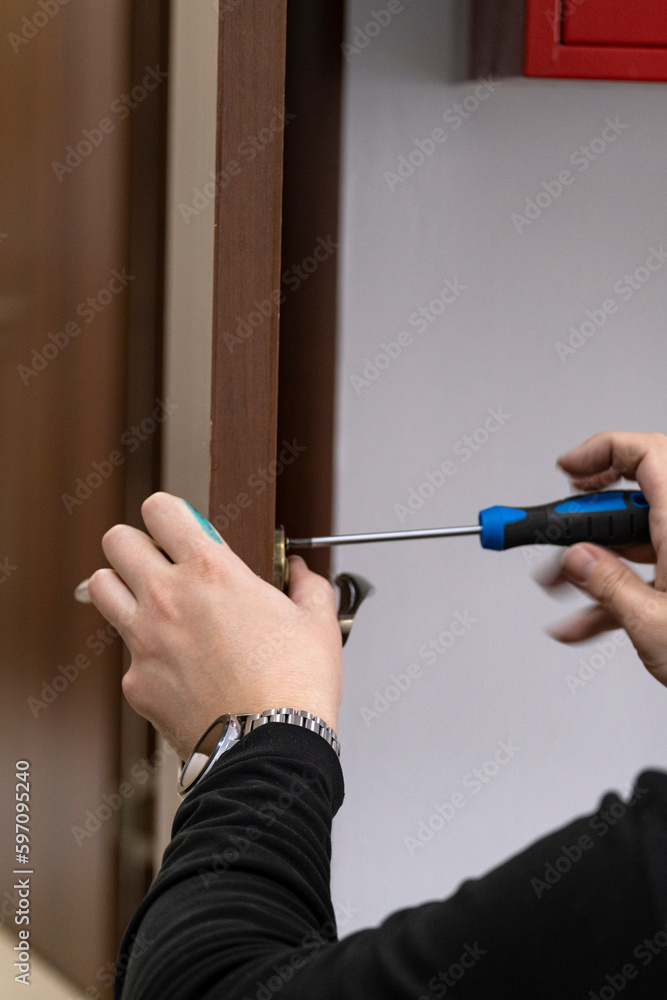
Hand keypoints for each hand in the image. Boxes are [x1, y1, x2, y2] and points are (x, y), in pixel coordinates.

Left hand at [86, 493, 343, 758]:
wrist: (270, 749)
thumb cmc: (295, 686)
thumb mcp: (316, 622)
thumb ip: (307, 586)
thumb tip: (303, 574)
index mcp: (211, 571)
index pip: (161, 509)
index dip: (170, 513)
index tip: (183, 527)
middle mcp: (168, 599)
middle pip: (117, 541)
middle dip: (138, 544)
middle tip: (162, 561)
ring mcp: (145, 641)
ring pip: (100, 588)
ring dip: (122, 587)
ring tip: (153, 604)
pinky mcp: (136, 683)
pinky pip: (126, 654)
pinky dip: (146, 654)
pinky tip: (177, 668)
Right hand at [540, 431, 666, 687]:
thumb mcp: (655, 622)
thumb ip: (609, 585)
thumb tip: (576, 558)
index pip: (645, 454)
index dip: (602, 450)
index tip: (568, 470)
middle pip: (632, 499)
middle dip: (584, 520)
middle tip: (554, 534)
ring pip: (635, 541)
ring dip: (592, 562)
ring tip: (556, 584)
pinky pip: (647, 572)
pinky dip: (614, 592)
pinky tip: (582, 621)